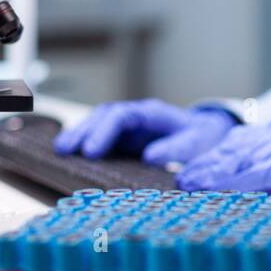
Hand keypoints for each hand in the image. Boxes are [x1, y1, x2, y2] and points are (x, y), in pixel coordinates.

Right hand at [53, 99, 236, 162]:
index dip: (104, 131)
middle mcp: (136, 116)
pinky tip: (70, 154)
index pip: (122, 116)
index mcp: (152, 113)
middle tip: (65, 149)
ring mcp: (129, 127)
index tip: (91, 151)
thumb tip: (151, 156)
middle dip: (83, 131)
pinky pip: (102, 137)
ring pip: (98, 124)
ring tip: (61, 151)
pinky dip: (86, 142)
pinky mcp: (126, 139)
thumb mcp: (197, 142)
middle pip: (104, 116)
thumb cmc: (203, 137)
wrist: (209, 134)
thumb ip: (177, 148)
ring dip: (80, 135)